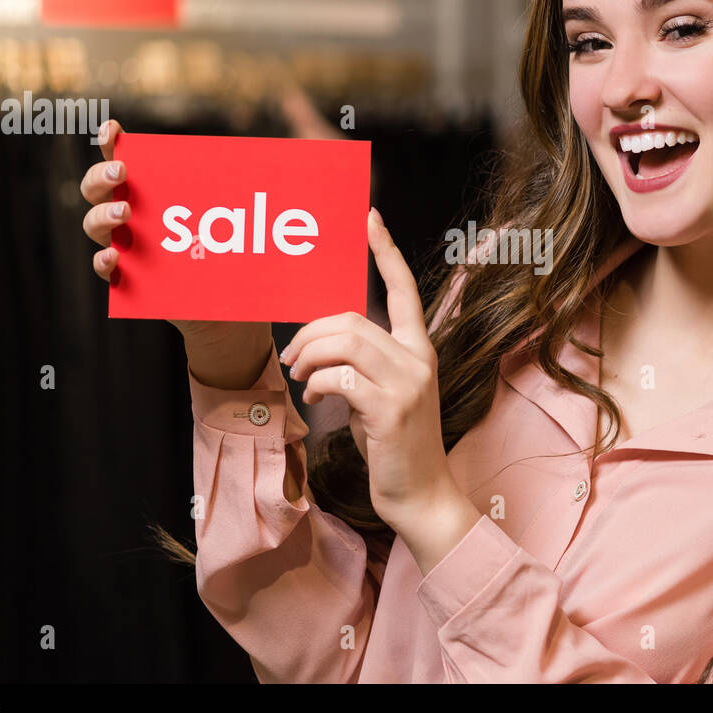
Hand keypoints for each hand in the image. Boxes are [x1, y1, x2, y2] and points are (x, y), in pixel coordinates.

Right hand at [79, 117, 263, 350]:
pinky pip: (104, 269)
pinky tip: (116, 258)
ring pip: (94, 225)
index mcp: (152, 192)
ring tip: (124, 213)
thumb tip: (270, 161)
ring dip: (103, 215)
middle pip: (96, 187)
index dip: (111, 141)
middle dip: (102, 176)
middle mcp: (130, 215)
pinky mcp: (127, 278)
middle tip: (123, 175)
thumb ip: (238, 193)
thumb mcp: (236, 221)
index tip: (113, 129)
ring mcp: (124, 246)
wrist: (227, 310)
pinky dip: (104, 262)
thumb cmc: (230, 255)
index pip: (122, 159)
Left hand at [279, 208, 452, 527]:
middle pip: (352, 319)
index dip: (386, 251)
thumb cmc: (395, 445)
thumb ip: (363, 364)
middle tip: (292, 357)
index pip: (404, 289)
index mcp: (419, 349)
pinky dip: (317, 384)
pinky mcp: (391, 409)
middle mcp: (418, 359)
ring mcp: (408, 383)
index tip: (370, 218)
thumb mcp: (381, 394)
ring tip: (300, 377)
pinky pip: (339, 378)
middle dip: (311, 333)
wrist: (420, 495)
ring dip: (309, 356)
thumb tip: (322, 344)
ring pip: (344, 342)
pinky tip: (315, 399)